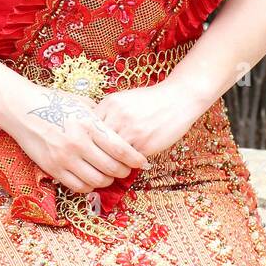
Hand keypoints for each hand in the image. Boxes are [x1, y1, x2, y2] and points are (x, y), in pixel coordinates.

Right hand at [2, 83, 150, 195]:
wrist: (22, 109)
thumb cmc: (54, 102)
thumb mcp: (82, 104)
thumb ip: (101, 118)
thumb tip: (120, 130)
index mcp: (89, 124)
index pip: (121, 149)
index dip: (135, 159)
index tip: (142, 162)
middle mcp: (78, 143)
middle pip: (112, 168)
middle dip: (124, 171)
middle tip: (126, 169)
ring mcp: (64, 158)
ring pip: (97, 180)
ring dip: (108, 180)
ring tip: (110, 174)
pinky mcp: (53, 168)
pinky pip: (78, 186)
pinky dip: (90, 186)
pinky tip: (92, 178)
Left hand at [89, 81, 204, 157]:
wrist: (178, 99)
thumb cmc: (150, 101)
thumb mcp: (124, 99)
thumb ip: (108, 113)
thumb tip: (92, 134)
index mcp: (110, 103)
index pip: (88, 127)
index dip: (88, 139)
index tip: (89, 146)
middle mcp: (118, 116)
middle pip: (97, 142)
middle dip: (95, 154)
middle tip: (95, 161)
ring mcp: (131, 131)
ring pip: (111, 154)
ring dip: (111, 162)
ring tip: (111, 166)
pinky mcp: (144, 144)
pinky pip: (128, 160)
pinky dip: (126, 164)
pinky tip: (127, 163)